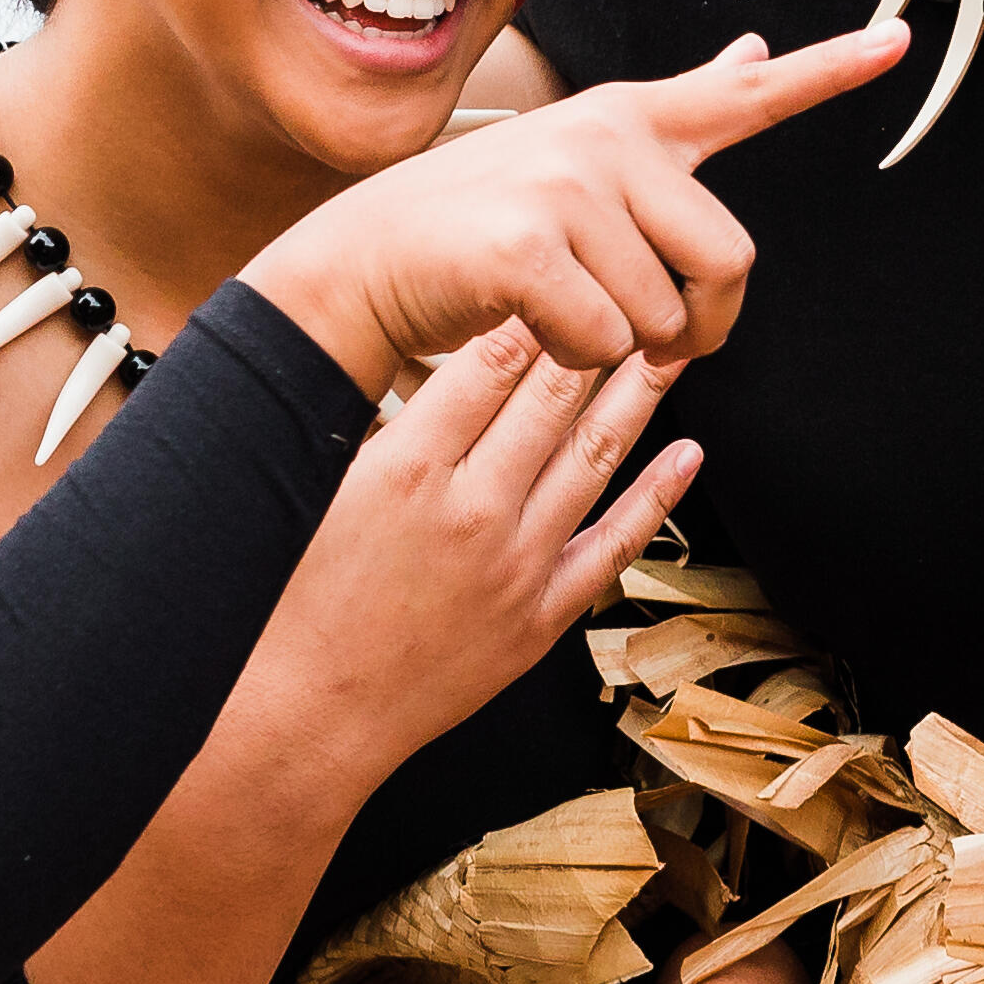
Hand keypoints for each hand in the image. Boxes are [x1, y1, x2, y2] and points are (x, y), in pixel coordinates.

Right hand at [231, 21, 906, 389]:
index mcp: (627, 120)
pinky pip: (606, 341)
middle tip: (648, 337)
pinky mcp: (527, 242)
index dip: (829, 71)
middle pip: (731, 261)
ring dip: (622, 350)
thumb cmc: (481, 231)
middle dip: (701, 325)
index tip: (899, 40)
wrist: (361, 265)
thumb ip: (675, 119)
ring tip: (558, 314)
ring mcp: (565, 183)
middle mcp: (604, 136)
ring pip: (666, 317)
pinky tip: (526, 327)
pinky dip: (572, 360)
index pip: (745, 95)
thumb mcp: (583, 160)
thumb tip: (756, 49)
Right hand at [238, 330, 699, 779]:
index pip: (487, 362)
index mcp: (406, 469)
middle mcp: (472, 510)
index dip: (528, 307)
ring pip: (595, 457)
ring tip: (671, 347)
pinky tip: (689, 453)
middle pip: (553, 398)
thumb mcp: (319, 492)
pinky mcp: (540, 617)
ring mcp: (516, 566)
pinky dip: (657, 495)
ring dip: (639, 397)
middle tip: (633, 286)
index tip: (555, 266)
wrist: (304, 717)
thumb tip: (429, 364)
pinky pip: (614, 543)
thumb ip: (375, 427)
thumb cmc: (293, 600)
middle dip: (596, 335)